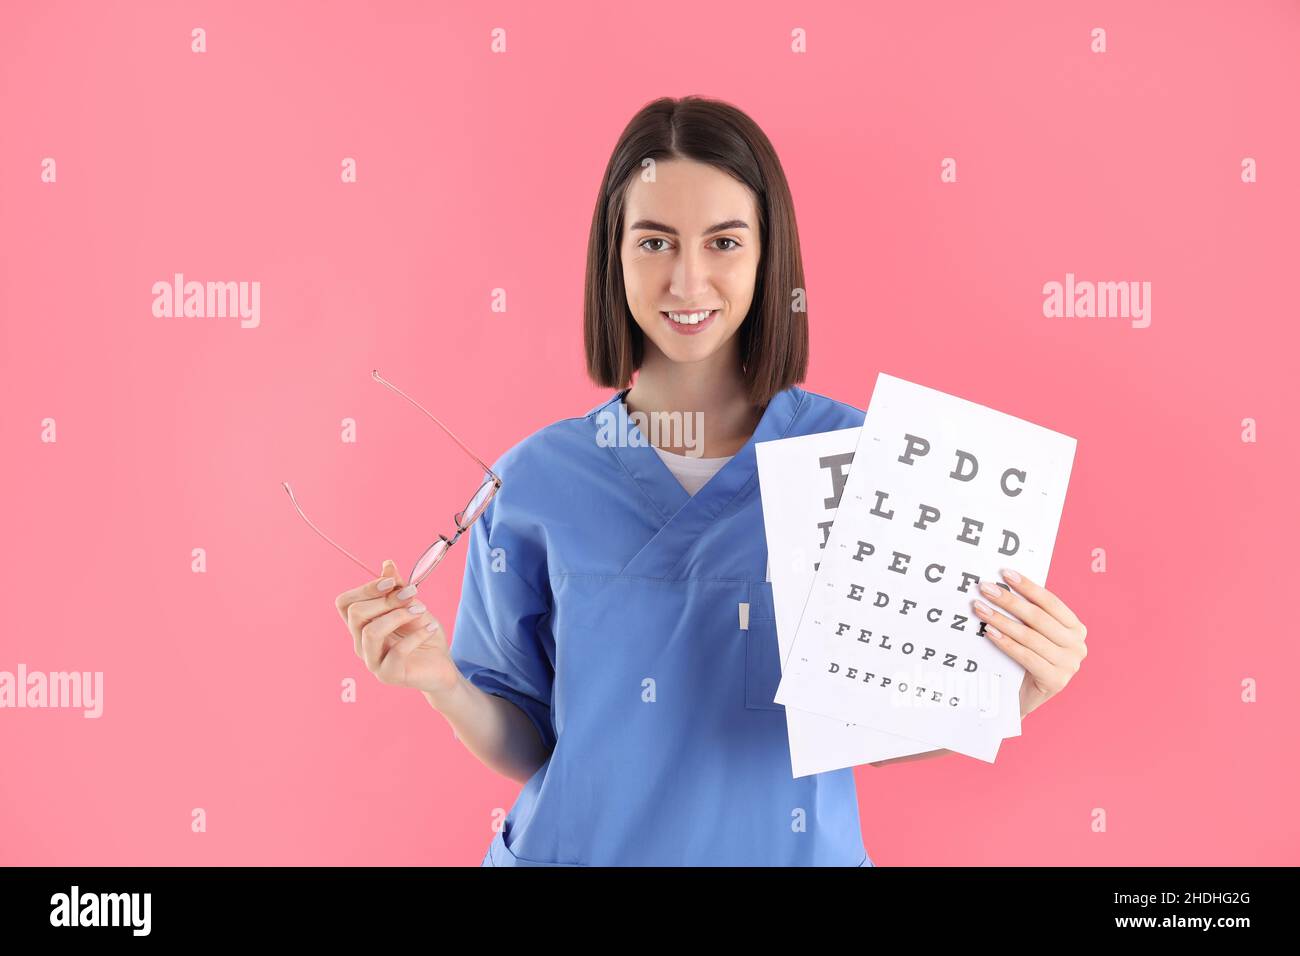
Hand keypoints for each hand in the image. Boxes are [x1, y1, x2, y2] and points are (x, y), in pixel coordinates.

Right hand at [334, 558, 461, 696]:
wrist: (440, 665)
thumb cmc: (422, 633)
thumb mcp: (411, 605)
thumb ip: (397, 588)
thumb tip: (387, 565)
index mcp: (361, 625)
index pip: (344, 603)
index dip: (365, 588)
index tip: (392, 582)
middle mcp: (360, 643)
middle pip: (356, 613)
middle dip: (387, 599)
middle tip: (413, 595)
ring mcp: (372, 661)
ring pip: (371, 632)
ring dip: (399, 615)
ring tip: (421, 611)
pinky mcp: (389, 675)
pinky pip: (397, 652)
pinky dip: (417, 634)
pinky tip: (431, 628)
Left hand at [971, 569, 1087, 719]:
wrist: (1023, 699)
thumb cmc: (1025, 661)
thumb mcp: (1032, 634)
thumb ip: (1028, 615)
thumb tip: (1002, 583)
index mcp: (1076, 628)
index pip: (1051, 602)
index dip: (1028, 587)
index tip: (1005, 573)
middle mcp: (1078, 645)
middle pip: (1038, 617)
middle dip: (1009, 601)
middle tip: (985, 588)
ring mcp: (1070, 665)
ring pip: (1030, 636)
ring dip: (1002, 620)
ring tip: (980, 608)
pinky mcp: (1056, 681)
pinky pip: (1026, 656)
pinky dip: (1006, 643)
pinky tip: (990, 632)